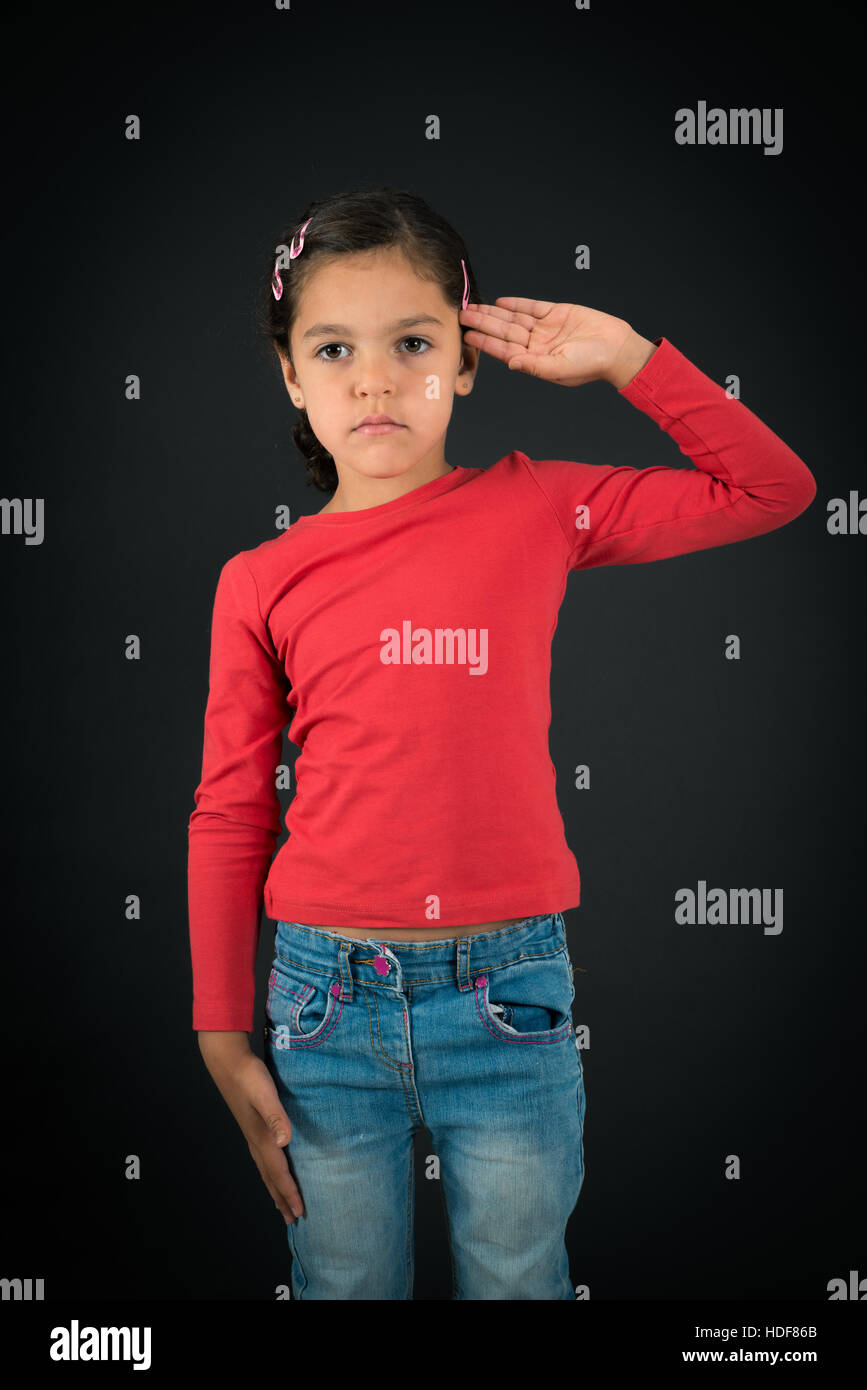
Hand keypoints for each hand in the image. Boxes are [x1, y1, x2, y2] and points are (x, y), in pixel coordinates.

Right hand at [198, 1031, 303, 1224]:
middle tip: (292, 1220)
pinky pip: (263, 1158)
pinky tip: (273, 1168)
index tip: (300, 1212)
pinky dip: (270, 1171)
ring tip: (282, 1204)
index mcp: (261, 1137)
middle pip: (271, 1178)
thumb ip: (275, 1116)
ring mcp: (252, 1134)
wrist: (227, 1061)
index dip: (289, 1193)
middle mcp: (256, 1140)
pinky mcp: (252, 1126)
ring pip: (265, 1170)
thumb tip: (284, 1141)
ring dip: (275, 1188)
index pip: (278, 1172)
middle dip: (282, 1199)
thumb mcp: (265, 1094)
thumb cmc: (249, 1076)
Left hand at [459, 297, 646, 386]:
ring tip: (475, 307)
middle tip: (463, 316)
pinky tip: (501, 302)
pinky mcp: (556, 313)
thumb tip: (512, 364)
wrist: (617, 348)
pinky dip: (517, 304)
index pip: (504, 350)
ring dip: (495, 313)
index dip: (486, 342)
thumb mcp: (561, 368)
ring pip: (514, 318)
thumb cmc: (592, 364)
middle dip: (484, 324)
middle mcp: (537, 344)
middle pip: (505, 332)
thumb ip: (535, 366)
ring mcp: (546, 328)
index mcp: (535, 360)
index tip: (469, 336)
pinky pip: (532, 307)